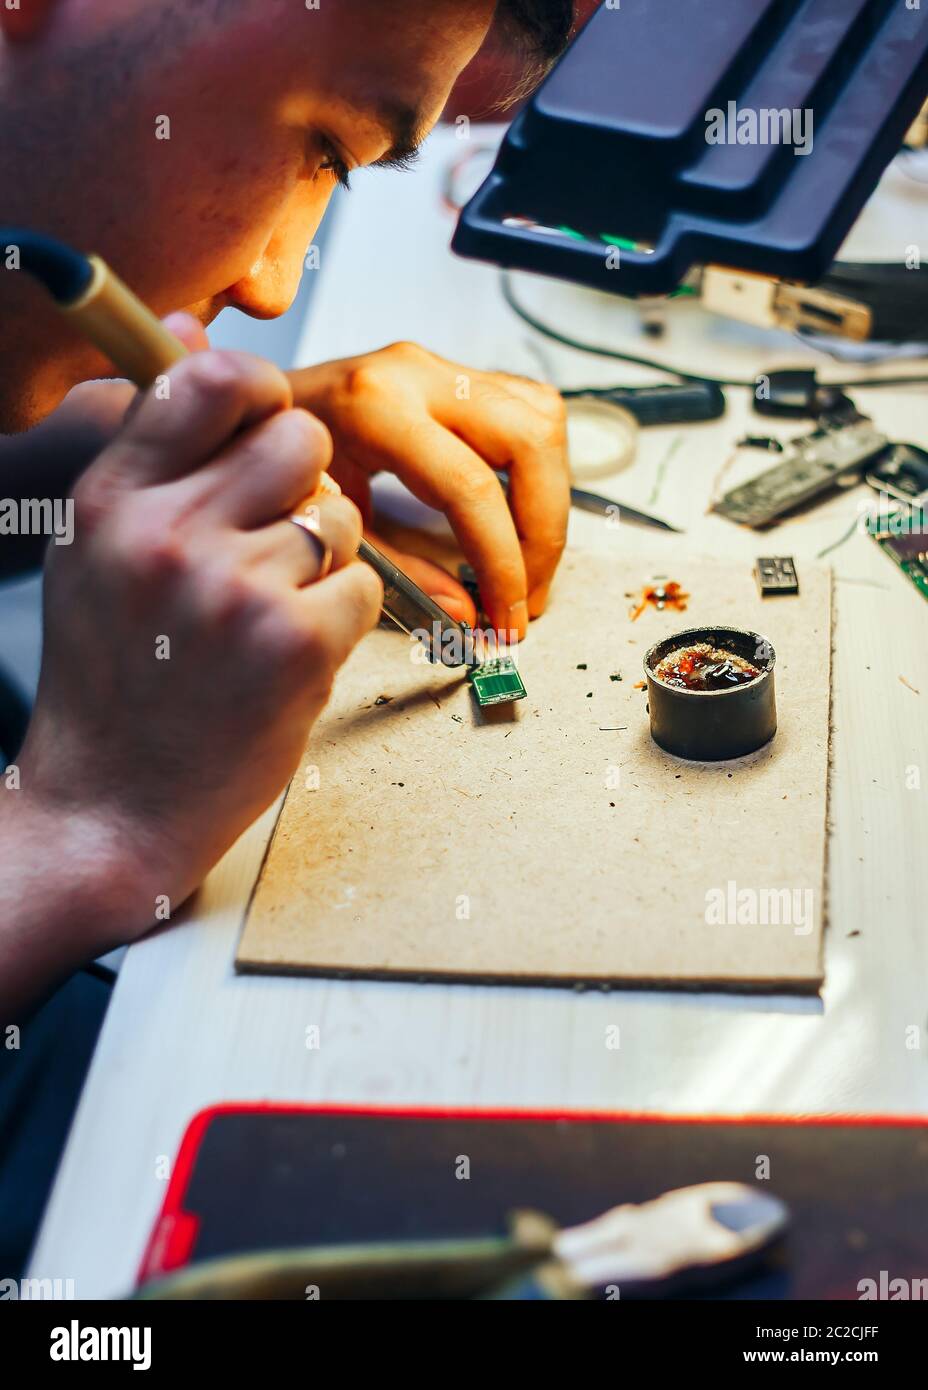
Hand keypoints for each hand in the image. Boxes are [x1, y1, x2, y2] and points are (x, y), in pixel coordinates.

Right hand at [13, 317, 381, 962]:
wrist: (112, 806)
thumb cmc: (111, 686)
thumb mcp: (97, 552)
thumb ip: (151, 450)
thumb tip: (195, 336)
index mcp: (113, 500)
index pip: (211, 381)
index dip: (262, 393)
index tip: (268, 428)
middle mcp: (169, 534)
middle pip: (301, 437)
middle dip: (305, 482)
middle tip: (277, 537)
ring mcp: (235, 590)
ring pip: (340, 516)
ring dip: (324, 558)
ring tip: (272, 608)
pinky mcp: (295, 645)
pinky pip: (362, 586)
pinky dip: (340, 618)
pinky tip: (290, 652)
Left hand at [290, 342, 569, 637]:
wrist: (240, 412)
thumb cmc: (270, 466)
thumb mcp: (324, 527)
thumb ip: (398, 573)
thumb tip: (468, 615)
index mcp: (373, 405)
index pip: (470, 488)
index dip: (502, 564)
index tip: (507, 618)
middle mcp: (415, 374)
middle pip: (529, 441)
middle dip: (542, 532)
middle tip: (528, 598)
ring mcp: (439, 368)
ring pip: (541, 420)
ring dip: (549, 502)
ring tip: (528, 567)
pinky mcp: (454, 377)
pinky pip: (528, 413)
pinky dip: (537, 474)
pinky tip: (515, 522)